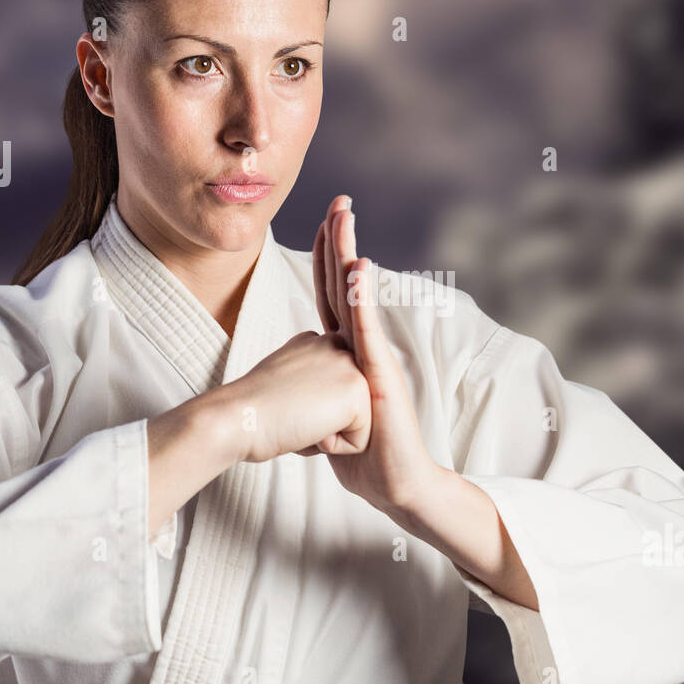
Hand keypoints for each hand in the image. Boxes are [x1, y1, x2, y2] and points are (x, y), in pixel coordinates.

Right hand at [206, 329, 371, 464]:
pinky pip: (359, 440)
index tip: (282, 401)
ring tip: (298, 418)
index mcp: (318, 342)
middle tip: (290, 411)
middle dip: (324, 422)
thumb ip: (309, 381)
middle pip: (348, 408)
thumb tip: (320, 399)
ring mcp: (349, 364)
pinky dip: (333, 447)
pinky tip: (308, 428)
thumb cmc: (253, 411)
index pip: (334, 393)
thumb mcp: (285, 382)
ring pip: (357, 424)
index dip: (308, 411)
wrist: (238, 418)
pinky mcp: (357, 389)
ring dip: (328, 435)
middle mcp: (337, 346)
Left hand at [311, 195, 442, 518]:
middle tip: (341, 198)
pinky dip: (362, 300)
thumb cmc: (362, 456)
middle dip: (340, 240)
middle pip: (345, 285)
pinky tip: (360, 270)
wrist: (395, 485)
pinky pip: (368, 332)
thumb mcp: (324, 415)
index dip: (324, 259)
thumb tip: (288, 388)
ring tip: (347, 218)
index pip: (332, 295)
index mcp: (345, 352)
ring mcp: (373, 359)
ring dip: (350, 255)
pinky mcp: (381, 376)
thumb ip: (310, 391)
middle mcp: (361, 348)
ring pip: (357, 299)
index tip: (319, 222)